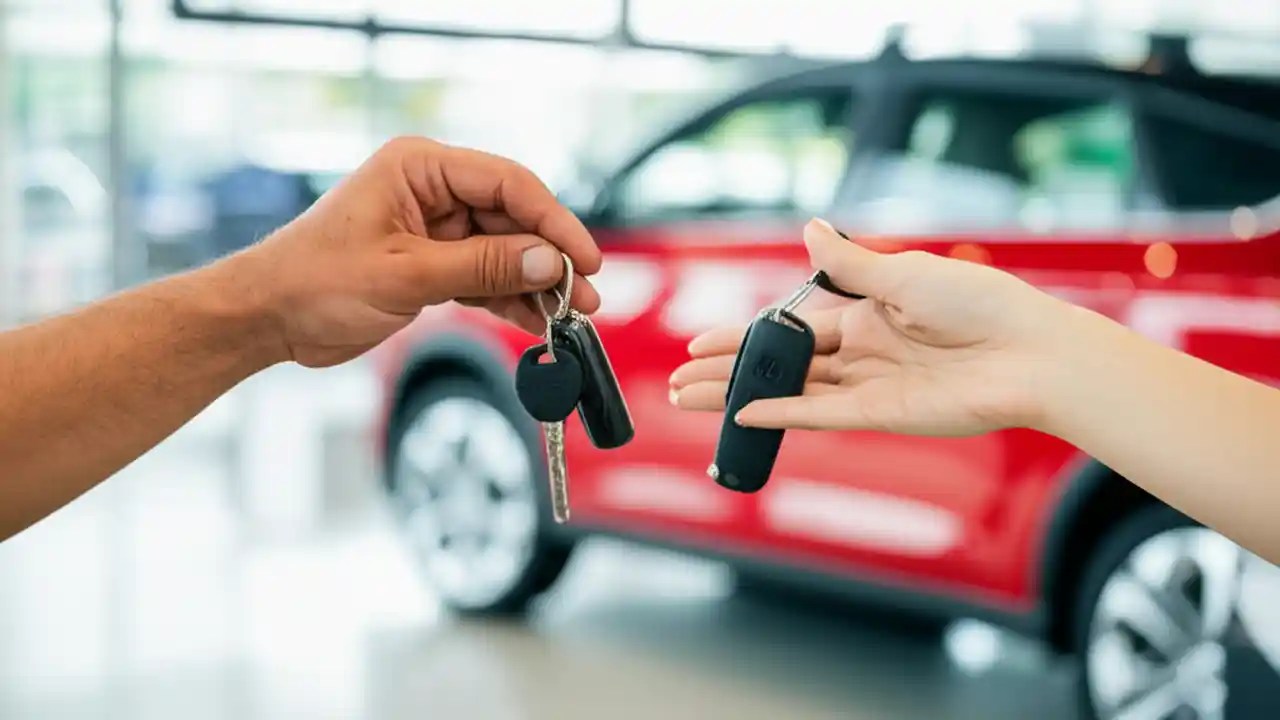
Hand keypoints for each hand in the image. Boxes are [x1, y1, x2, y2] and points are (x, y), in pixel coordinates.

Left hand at [222, 137, 602, 367]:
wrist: (269, 318)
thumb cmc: (315, 281)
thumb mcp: (405, 275)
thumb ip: (482, 267)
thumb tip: (549, 261)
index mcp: (421, 167)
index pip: (508, 184)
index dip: (553, 220)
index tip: (584, 258)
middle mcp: (433, 190)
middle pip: (514, 218)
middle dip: (550, 259)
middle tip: (585, 297)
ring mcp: (436, 228)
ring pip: (506, 251)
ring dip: (537, 284)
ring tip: (572, 317)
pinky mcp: (433, 263)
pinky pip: (486, 277)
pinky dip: (511, 299)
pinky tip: (538, 322)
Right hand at [669, 219, 1077, 434]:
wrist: (1031, 352)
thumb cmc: (980, 303)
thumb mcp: (905, 273)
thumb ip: (849, 265)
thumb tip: (809, 228)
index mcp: (868, 312)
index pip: (791, 328)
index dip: (745, 337)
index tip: (701, 343)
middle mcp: (862, 350)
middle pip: (781, 364)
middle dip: (729, 371)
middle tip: (679, 381)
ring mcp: (869, 384)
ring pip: (790, 391)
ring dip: (740, 394)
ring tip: (690, 399)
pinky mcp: (882, 414)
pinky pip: (820, 413)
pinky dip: (781, 413)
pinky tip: (743, 412)